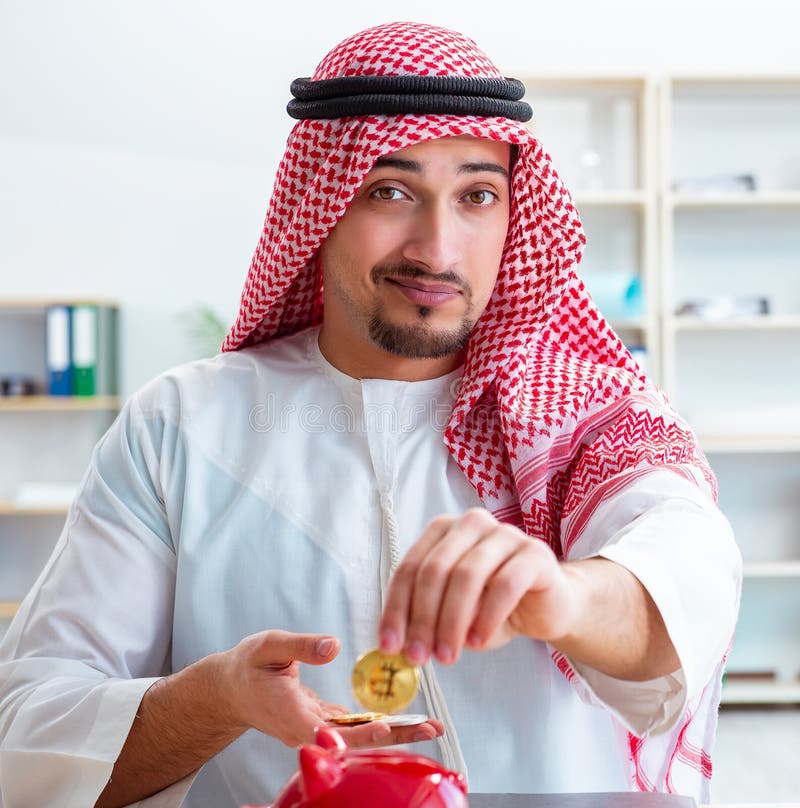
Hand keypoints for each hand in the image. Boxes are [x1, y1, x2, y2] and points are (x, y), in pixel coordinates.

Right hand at [219, 629, 442, 747]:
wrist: (231, 690)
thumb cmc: (249, 666)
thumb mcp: (269, 645)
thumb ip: (301, 646)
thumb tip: (334, 646)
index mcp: (288, 711)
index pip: (323, 731)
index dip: (352, 735)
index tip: (380, 730)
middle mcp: (304, 730)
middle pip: (351, 742)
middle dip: (391, 737)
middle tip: (427, 729)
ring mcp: (314, 732)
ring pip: (357, 739)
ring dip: (394, 735)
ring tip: (430, 728)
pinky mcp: (321, 726)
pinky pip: (354, 731)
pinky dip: (380, 728)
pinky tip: (406, 723)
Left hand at [378, 508, 577, 664]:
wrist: (548, 606)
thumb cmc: (493, 605)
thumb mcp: (453, 614)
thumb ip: (426, 620)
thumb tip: (397, 645)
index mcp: (445, 530)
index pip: (410, 567)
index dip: (396, 608)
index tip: (389, 646)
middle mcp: (472, 524)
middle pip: (435, 569)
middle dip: (422, 618)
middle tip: (418, 656)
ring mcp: (506, 534)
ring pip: (467, 575)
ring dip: (452, 621)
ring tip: (447, 655)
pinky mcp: (535, 554)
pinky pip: (506, 584)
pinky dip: (487, 616)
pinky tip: (479, 641)